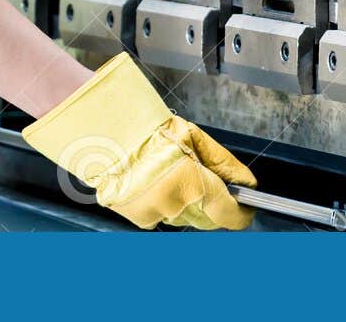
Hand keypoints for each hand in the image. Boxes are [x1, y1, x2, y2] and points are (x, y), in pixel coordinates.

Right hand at [23, 53, 255, 229]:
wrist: (100, 131)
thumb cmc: (142, 128)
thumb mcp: (192, 136)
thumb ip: (223, 163)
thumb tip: (245, 182)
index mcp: (189, 185)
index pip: (229, 214)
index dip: (241, 211)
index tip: (245, 205)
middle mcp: (172, 206)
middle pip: (208, 218)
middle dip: (212, 200)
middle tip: (201, 173)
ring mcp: (152, 214)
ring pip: (184, 216)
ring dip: (186, 200)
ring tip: (170, 170)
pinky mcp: (136, 217)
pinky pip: (162, 215)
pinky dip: (165, 202)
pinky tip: (155, 179)